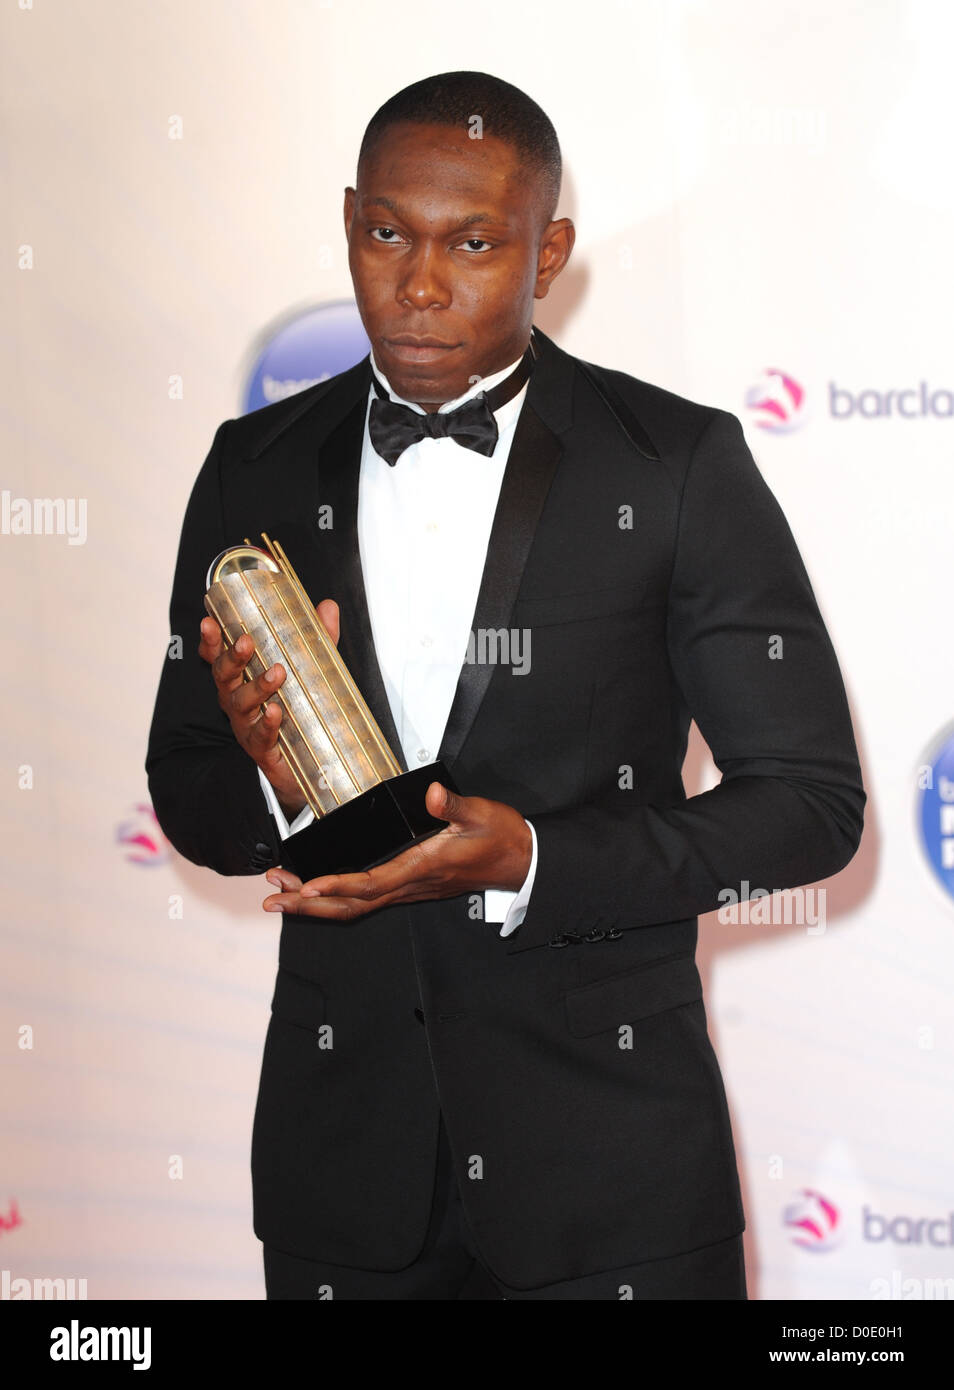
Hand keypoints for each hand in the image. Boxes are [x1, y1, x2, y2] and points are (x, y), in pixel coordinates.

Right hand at [199, 599, 339, 820]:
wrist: (309, 763)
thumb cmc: (301, 709)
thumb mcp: (311, 668)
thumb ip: (318, 639)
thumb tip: (327, 606)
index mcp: (242, 678)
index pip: (218, 656)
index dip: (211, 641)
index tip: (209, 621)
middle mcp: (236, 700)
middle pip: (223, 676)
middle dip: (231, 658)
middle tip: (246, 642)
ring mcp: (245, 725)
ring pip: (240, 704)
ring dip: (257, 687)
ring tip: (277, 673)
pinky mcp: (260, 749)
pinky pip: (259, 736)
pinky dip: (267, 724)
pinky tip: (276, 713)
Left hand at [262, 782, 532, 919]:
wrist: (521, 861)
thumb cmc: (501, 838)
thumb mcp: (480, 814)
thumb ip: (452, 805)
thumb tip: (431, 794)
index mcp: (423, 867)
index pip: (371, 884)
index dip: (337, 886)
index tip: (306, 886)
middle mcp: (411, 885)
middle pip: (352, 906)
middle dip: (309, 904)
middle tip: (273, 896)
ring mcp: (409, 889)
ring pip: (356, 906)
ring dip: (317, 904)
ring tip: (282, 893)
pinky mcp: (410, 886)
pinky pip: (367, 899)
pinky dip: (336, 897)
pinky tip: (318, 888)